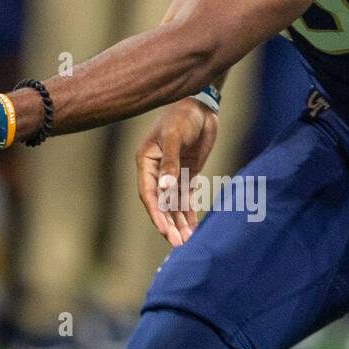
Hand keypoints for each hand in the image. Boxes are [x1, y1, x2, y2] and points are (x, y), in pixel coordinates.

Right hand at [137, 97, 218, 246]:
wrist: (201, 106)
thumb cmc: (182, 117)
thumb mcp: (174, 137)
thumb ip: (171, 163)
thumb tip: (165, 189)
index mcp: (147, 161)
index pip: (148, 193)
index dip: (156, 212)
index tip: (164, 230)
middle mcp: (158, 171)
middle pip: (160, 203)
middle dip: (168, 223)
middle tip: (177, 242)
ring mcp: (173, 173)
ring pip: (173, 203)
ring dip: (178, 221)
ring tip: (185, 240)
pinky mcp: (188, 173)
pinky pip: (186, 197)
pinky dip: (189, 212)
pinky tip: (192, 227)